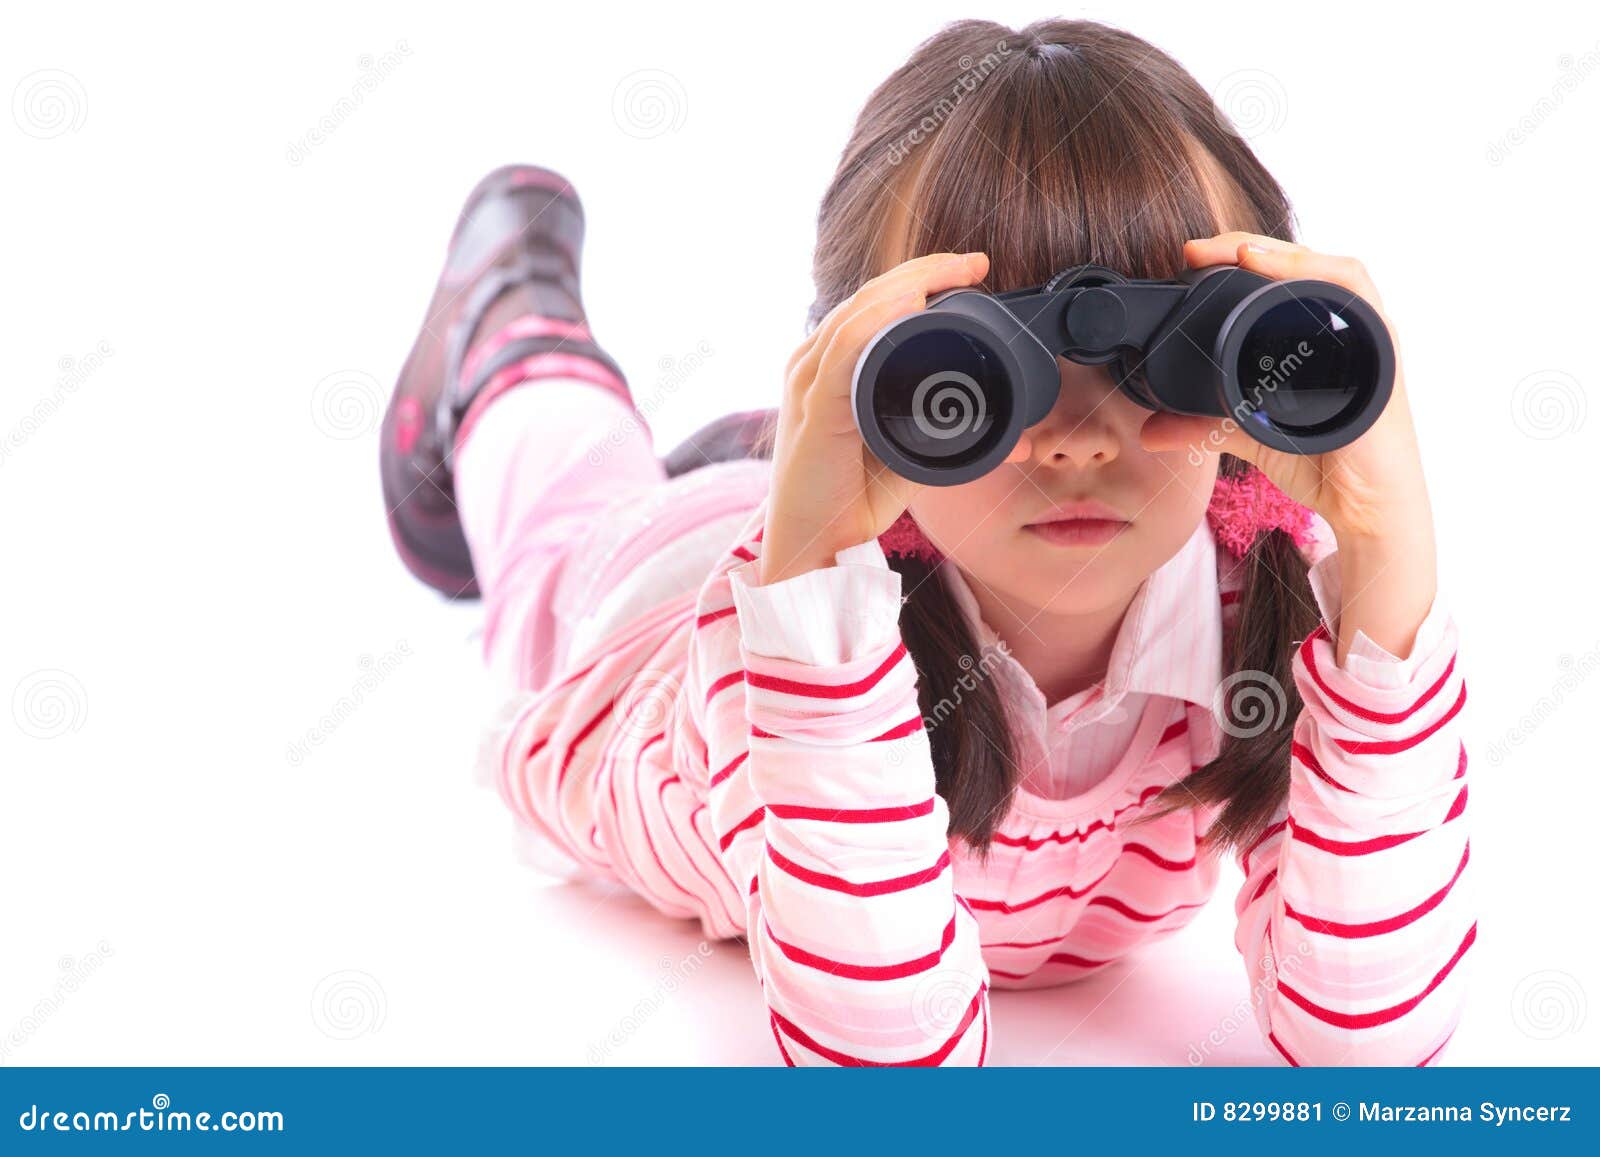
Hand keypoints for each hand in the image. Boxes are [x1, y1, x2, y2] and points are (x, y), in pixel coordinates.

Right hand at [760, 251, 990, 585]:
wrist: (814, 545)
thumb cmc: (850, 502)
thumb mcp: (908, 459)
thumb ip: (953, 444)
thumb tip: (1017, 442)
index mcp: (831, 369)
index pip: (874, 306)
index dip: (921, 280)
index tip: (971, 270)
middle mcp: (814, 365)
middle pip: (869, 297)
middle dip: (924, 271)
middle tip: (975, 262)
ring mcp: (810, 381)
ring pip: (860, 311)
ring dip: (910, 283)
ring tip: (953, 269)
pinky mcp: (815, 405)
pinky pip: (845, 348)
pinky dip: (878, 320)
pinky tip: (910, 302)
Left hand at [1140, 233, 1436, 661]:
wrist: (1364, 509)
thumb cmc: (1322, 464)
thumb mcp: (1249, 435)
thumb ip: (1202, 426)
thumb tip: (1150, 431)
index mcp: (1321, 338)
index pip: (1284, 279)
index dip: (1242, 256)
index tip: (1192, 256)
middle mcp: (1350, 332)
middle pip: (1308, 265)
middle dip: (1256, 246)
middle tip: (1204, 248)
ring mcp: (1371, 343)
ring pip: (1340, 273)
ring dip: (1290, 256)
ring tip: (1241, 252)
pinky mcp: (1382, 362)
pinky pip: (1362, 306)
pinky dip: (1326, 283)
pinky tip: (1291, 278)